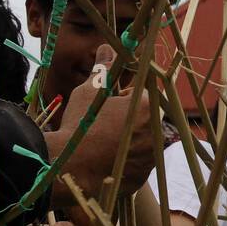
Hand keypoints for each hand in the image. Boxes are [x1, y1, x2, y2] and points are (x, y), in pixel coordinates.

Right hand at [47, 45, 155, 205]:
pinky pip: (136, 165)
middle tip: (102, 124)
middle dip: (128, 119)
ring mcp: (151, 157)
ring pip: (142, 143)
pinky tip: (103, 161)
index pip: (142, 95)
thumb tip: (106, 48)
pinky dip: (124, 162)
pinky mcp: (142, 177)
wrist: (70, 168)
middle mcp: (156, 132)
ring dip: (127, 141)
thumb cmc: (80, 125)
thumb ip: (103, 70)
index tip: (108, 104)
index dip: (124, 98)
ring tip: (100, 143)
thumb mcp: (89, 92)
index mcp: (147, 107)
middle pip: (144, 120)